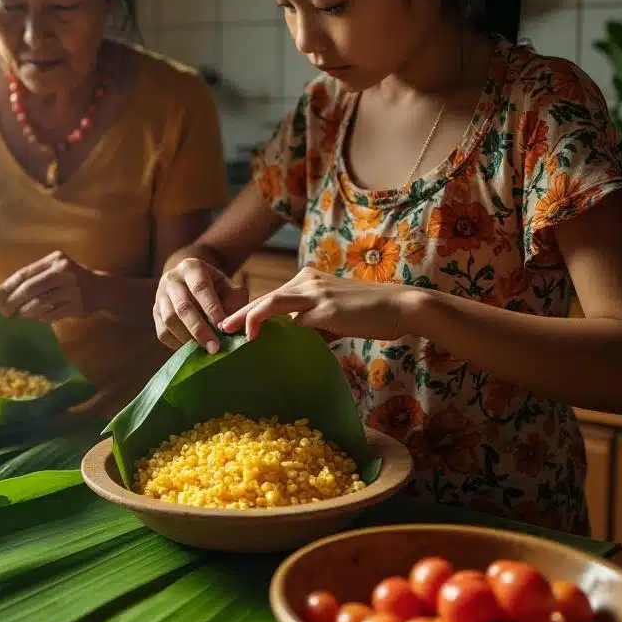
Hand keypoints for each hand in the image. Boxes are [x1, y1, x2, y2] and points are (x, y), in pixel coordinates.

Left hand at [0, 251, 94, 321]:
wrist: (101, 289)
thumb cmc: (70, 280)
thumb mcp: (54, 271)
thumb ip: (32, 279)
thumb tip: (0, 294)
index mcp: (54, 260)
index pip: (24, 274)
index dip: (7, 287)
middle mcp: (63, 271)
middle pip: (30, 288)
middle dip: (13, 301)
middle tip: (3, 311)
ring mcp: (72, 289)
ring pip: (40, 302)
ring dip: (26, 311)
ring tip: (19, 315)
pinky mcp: (78, 305)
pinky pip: (53, 314)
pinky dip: (42, 317)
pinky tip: (37, 318)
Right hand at [154, 257, 248, 353]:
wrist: (191, 282)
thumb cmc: (216, 288)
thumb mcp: (228, 287)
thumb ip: (234, 302)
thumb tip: (231, 326)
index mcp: (191, 267)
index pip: (200, 288)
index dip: (212, 309)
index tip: (224, 328)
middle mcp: (171, 279)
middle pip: (183, 307)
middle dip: (200, 330)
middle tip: (214, 348)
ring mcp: (160, 296)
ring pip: (170, 321)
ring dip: (188, 339)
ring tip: (205, 351)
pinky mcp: (155, 312)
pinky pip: (163, 332)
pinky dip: (178, 344)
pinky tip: (194, 350)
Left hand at [219, 267, 419, 342]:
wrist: (401, 307)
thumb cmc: (371, 314)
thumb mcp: (336, 316)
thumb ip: (313, 323)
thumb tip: (296, 340)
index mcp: (309, 279)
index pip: (273, 296)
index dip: (251, 311)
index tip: (234, 326)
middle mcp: (308, 281)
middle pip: (266, 298)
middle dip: (241, 314)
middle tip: (221, 329)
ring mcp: (316, 292)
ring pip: (273, 303)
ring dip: (249, 320)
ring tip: (234, 335)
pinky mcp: (326, 308)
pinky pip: (296, 321)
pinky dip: (279, 331)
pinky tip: (264, 342)